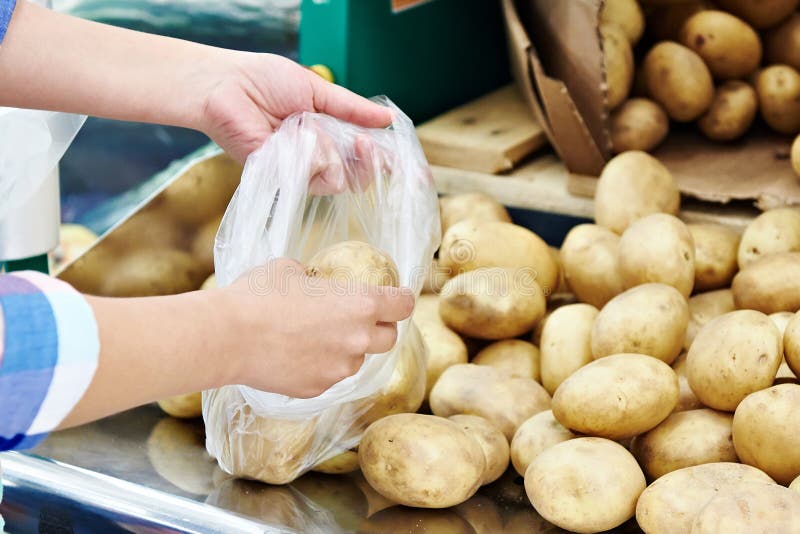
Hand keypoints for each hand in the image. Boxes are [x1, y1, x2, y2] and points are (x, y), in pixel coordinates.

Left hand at [199, 52, 393, 163]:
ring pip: (340, 180)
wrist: (228, 87)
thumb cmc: (265, 82)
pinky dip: (313, 156)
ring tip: (312, 130)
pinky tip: (297, 137)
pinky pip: (315, 178)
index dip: (390, 165)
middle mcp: (319, 158)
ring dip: (333, 154)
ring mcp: (302, 172)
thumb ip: (352, 108)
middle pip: (360, 178)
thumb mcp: (317, 90)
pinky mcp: (284, 179)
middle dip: (372, 162)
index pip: (366, 157)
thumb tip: (387, 119)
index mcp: (329, 136)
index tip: (415, 172)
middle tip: (366, 144)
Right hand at [215, 258, 414, 397]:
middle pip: (389, 338)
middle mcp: (358, 339)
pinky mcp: (318, 388)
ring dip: (346, 349)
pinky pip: (329, 376)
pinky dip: (320, 367)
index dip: (401, 300)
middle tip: (358, 320)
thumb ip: (312, 277)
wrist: (227, 336)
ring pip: (356, 360)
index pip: (403, 305)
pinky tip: (294, 355)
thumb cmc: (258, 294)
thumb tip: (310, 280)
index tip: (395, 298)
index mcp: (360, 303)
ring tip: (315, 338)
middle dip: (379, 328)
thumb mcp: (289, 269)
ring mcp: (339, 368)